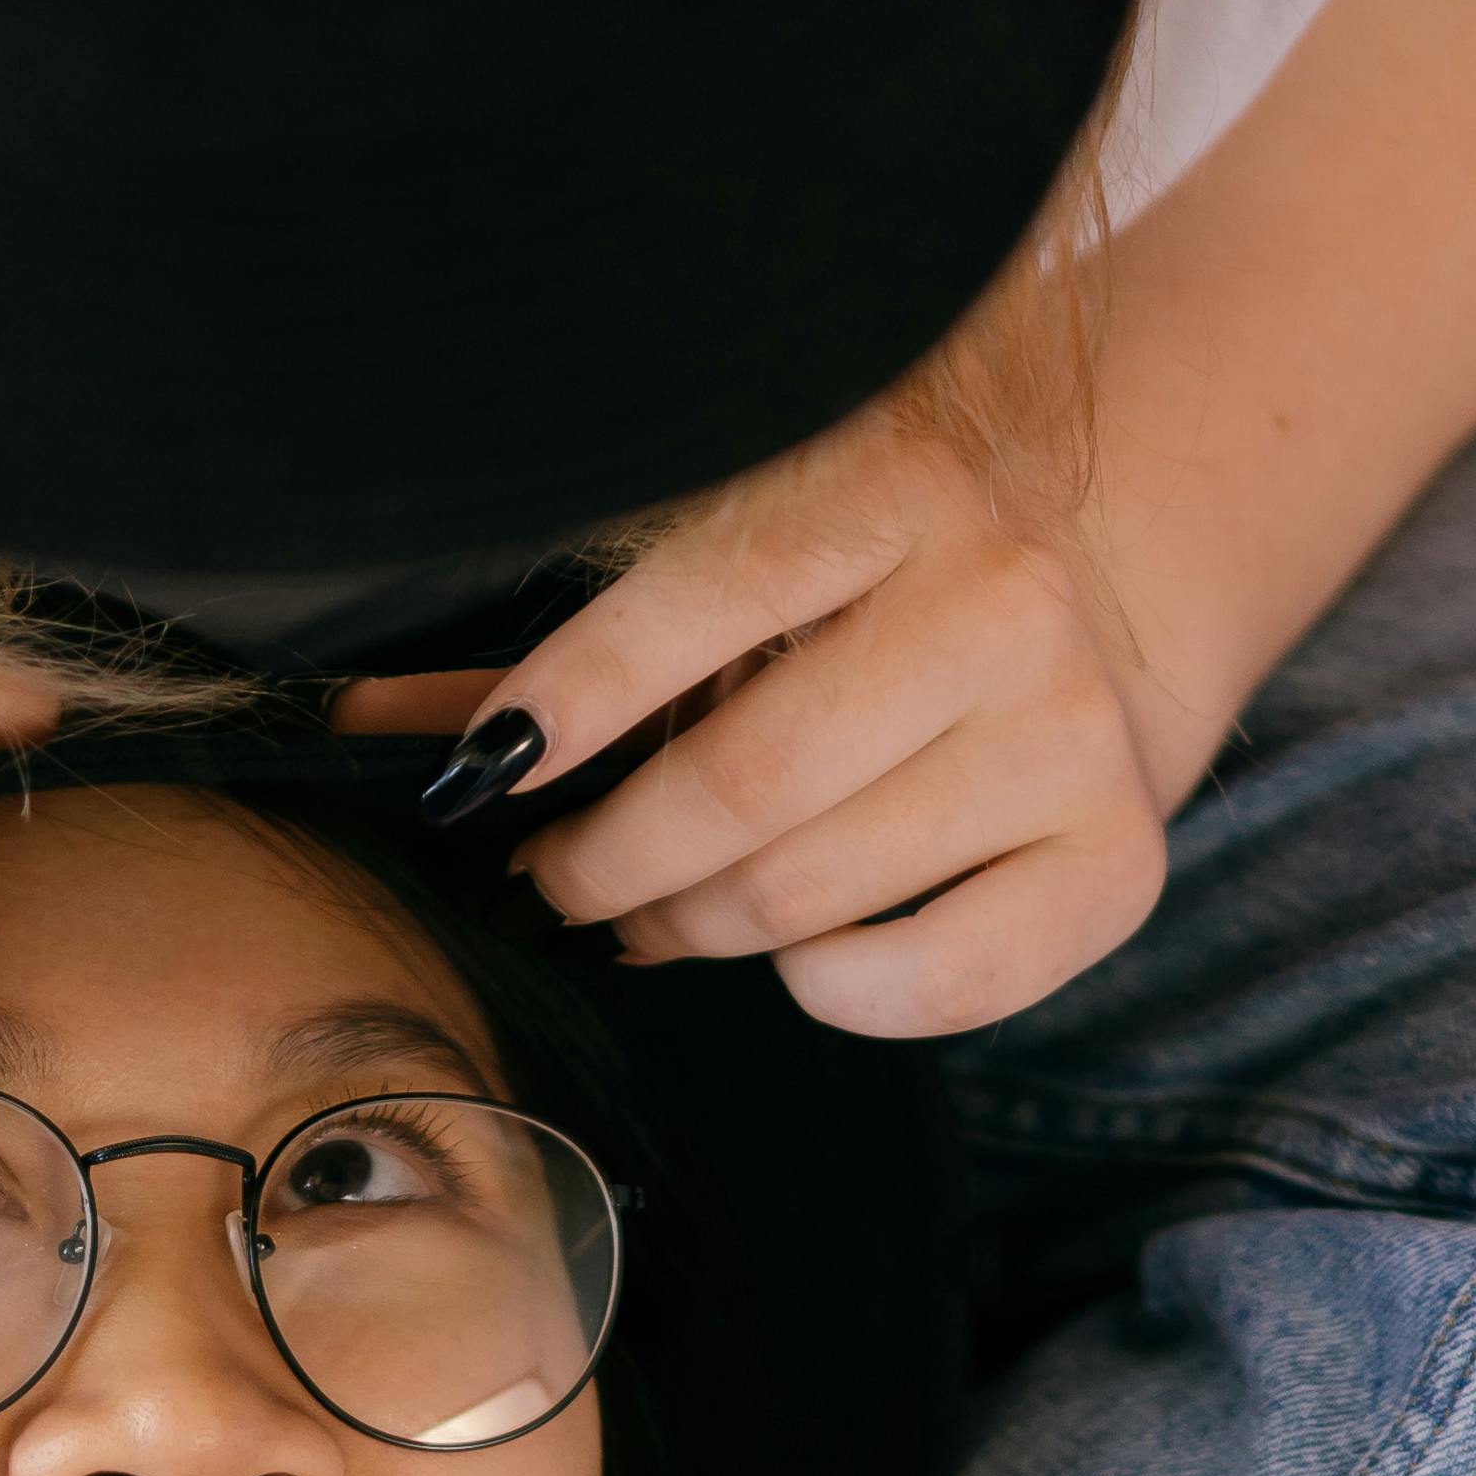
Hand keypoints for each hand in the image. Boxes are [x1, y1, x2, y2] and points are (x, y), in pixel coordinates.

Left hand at [354, 388, 1189, 1046]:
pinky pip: (946, 978)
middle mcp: (998, 599)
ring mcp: (1069, 731)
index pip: (697, 604)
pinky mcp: (1121, 850)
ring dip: (694, 925)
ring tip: (646, 911)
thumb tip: (354, 726)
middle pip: (743, 787)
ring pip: (814, 895)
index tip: (479, 780)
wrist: (1118, 548)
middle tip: (555, 880)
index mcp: (890, 483)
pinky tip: (797, 957)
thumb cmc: (869, 560)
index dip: (564, 704)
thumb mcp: (737, 543)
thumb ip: (561, 640)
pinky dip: (838, 992)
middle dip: (606, 860)